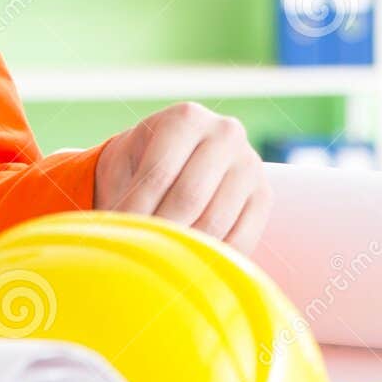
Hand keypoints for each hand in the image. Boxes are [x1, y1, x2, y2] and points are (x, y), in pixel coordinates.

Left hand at [93, 101, 270, 253]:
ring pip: (215, 221)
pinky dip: (212, 258)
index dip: (135, 210)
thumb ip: (122, 190)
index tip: (120, 236)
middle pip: (189, 197)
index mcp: (186, 117)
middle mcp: (225, 133)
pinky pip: (240, 239)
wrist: (179, 158)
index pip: (158, 173)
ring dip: (184, 248)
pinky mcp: (263, 196)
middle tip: (139, 255)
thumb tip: (119, 235)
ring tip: (160, 263)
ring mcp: (250, 164)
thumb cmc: (141, 163)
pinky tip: (189, 265)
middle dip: (160, 231)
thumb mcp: (126, 163)